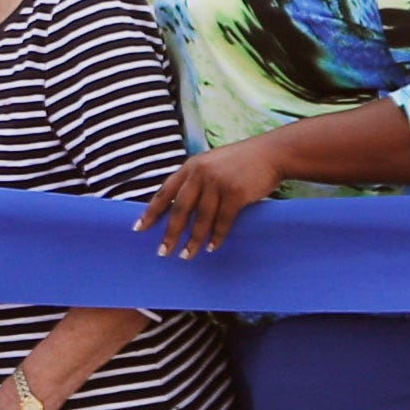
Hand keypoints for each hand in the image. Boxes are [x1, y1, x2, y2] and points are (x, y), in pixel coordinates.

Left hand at [138, 138, 282, 256]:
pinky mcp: (235, 193)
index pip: (165, 192)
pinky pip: (222, 221)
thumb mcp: (212, 164)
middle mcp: (201, 173)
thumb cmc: (240, 162)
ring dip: (193, 241)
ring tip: (186, 255)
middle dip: (170, 233)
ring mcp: (218, 183)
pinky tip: (211, 247)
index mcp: (191, 166)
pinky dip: (216, 237)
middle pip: (179, 209)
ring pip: (200, 219)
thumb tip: (179, 210)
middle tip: (162, 252)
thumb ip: (195, 181)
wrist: (270, 154)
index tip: (139, 229)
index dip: (151, 212)